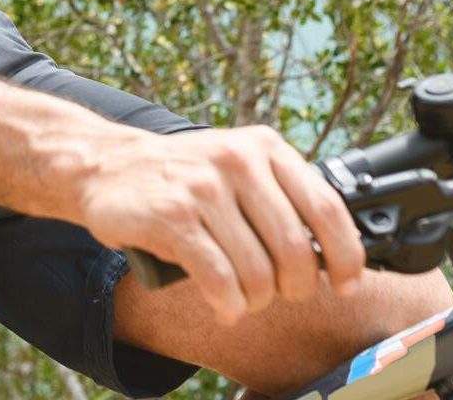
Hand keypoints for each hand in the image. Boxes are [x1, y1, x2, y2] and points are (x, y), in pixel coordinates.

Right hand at [77, 125, 364, 325]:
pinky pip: (220, 280)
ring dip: (256, 300)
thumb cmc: (182, 176)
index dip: (345, 255)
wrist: (107, 165)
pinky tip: (225, 306)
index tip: (345, 283)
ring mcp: (204, 187)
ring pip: (258, 273)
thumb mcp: (236, 165)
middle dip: (293, 288)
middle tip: (277, 294)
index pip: (326, 207)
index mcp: (264, 146)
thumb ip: (280, 196)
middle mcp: (237, 160)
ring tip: (243, 298)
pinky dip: (228, 304)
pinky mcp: (173, 217)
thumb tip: (332, 256)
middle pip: (295, 251)